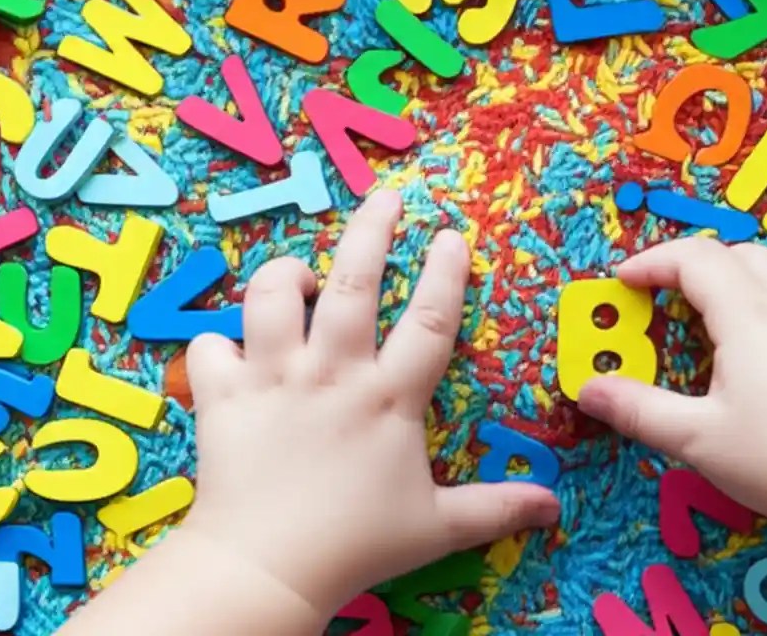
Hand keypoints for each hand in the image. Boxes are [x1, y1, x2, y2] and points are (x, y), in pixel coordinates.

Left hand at [181, 189, 560, 616]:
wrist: (267, 568)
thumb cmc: (357, 545)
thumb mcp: (437, 527)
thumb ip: (495, 507)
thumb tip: (554, 505)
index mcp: (389, 398)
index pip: (429, 321)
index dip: (445, 274)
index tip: (451, 235)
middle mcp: (334, 374)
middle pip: (354, 285)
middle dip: (372, 232)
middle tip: (386, 198)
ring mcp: (274, 379)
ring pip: (272, 297)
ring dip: (285, 274)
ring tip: (298, 271)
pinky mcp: (224, 396)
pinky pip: (213, 347)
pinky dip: (219, 343)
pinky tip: (231, 348)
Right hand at [577, 239, 766, 544]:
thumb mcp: (697, 439)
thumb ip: (638, 409)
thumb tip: (588, 389)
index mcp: (750, 315)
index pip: (694, 259)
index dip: (653, 262)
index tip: (626, 280)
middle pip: (739, 254)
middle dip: (695, 266)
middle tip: (667, 298)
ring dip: (746, 273)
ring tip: (726, 308)